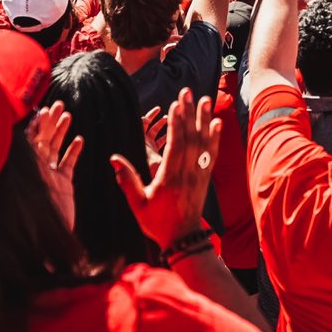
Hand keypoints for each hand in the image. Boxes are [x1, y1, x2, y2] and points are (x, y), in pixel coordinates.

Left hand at [26, 103, 83, 230]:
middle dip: (49, 122)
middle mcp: (36, 171)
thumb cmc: (34, 224)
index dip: (34, 127)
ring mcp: (50, 177)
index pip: (28, 144)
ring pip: (55, 149)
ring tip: (67, 115)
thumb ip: (24, 180)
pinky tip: (79, 139)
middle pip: (42, 141)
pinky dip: (73, 151)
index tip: (40, 111)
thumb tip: (16, 154)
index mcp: (26, 172)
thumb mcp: (26, 200)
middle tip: (57, 104)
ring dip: (61, 131)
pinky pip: (68, 164)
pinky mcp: (63, 185)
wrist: (49, 244)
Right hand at [111, 89, 221, 249]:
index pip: (175, 145)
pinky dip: (215, 137)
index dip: (176, 123)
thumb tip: (113, 159)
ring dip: (204, 119)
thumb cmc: (158, 222)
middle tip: (187, 91)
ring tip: (204, 99)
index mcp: (170, 177)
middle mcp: (188, 172)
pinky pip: (211, 153)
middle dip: (189, 112)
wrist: (183, 239)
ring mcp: (199, 174)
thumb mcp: (137, 204)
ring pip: (203, 142)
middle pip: (190, 137)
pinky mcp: (205, 177)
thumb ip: (126, 180)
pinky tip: (217, 123)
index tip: (176, 104)